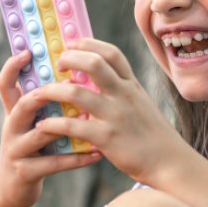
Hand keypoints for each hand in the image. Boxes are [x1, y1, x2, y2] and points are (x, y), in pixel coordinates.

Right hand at [0, 51, 101, 206]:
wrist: (11, 190)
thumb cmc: (29, 150)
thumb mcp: (29, 125)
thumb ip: (43, 104)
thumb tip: (69, 75)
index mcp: (13, 113)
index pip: (5, 84)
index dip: (12, 66)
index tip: (28, 50)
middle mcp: (12, 128)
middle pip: (22, 105)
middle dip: (43, 93)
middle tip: (65, 84)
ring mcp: (17, 151)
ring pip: (41, 134)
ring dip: (66, 126)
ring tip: (91, 118)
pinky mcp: (26, 172)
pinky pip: (55, 163)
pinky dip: (78, 158)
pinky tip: (97, 154)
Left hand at [30, 38, 189, 184]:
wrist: (170, 162)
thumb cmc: (152, 136)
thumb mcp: (141, 104)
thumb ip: (121, 91)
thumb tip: (96, 82)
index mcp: (132, 85)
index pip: (111, 53)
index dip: (88, 44)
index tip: (71, 44)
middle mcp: (124, 95)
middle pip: (93, 63)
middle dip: (69, 59)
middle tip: (56, 65)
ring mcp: (115, 115)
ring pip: (75, 93)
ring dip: (51, 91)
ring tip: (37, 94)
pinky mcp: (107, 137)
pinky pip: (72, 125)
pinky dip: (53, 124)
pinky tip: (43, 125)